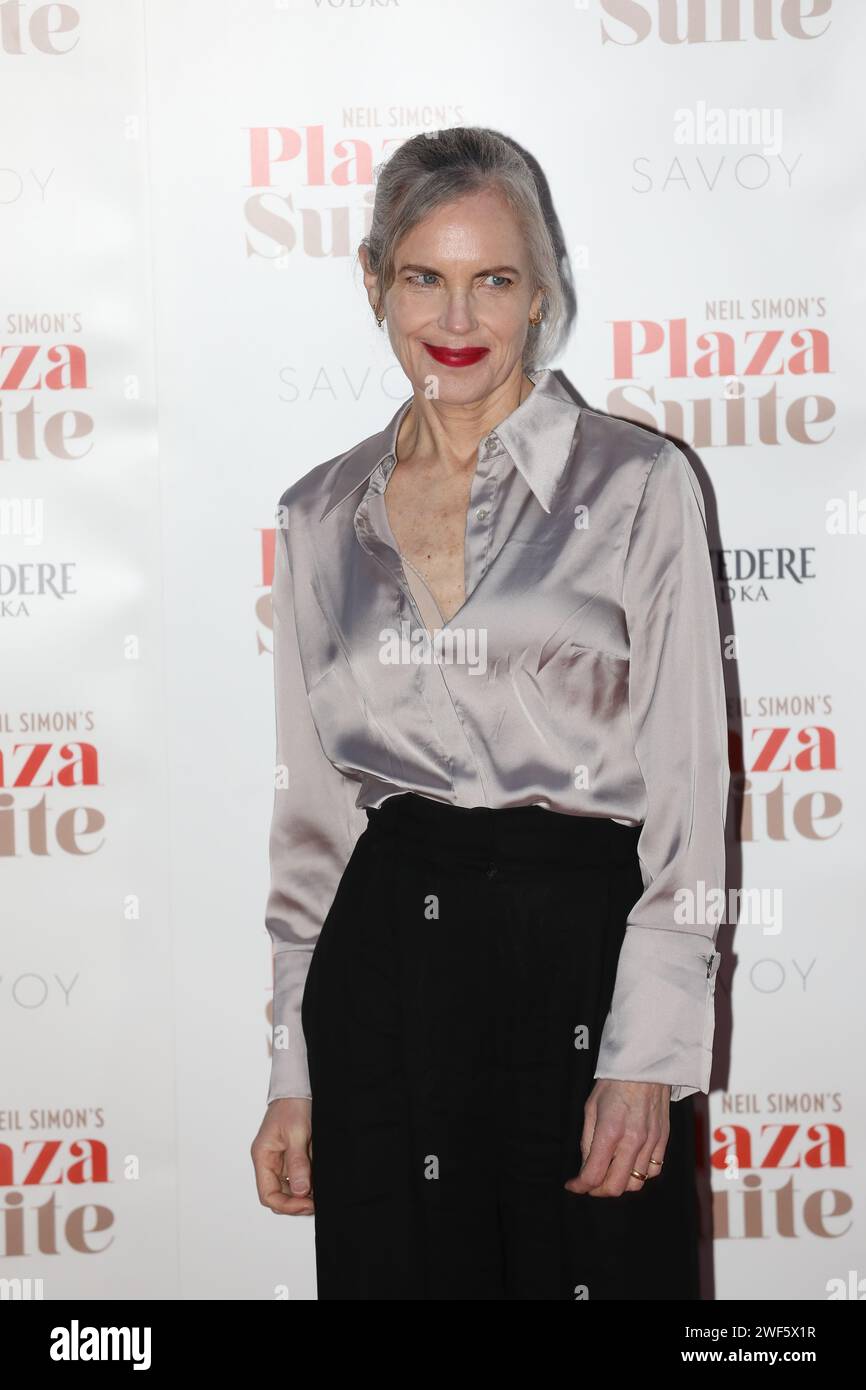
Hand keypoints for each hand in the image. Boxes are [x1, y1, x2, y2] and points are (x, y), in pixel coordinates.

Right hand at [251, 1097, 313, 1214]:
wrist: (299, 1087)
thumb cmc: (293, 1105)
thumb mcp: (297, 1133)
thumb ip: (298, 1163)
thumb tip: (300, 1191)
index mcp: (263, 1157)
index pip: (268, 1195)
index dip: (287, 1205)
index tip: (307, 1204)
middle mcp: (269, 1162)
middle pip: (278, 1195)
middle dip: (296, 1202)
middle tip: (317, 1201)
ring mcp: (280, 1160)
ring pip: (289, 1189)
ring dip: (303, 1194)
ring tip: (320, 1192)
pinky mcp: (292, 1157)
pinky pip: (297, 1177)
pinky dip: (308, 1182)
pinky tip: (319, 1181)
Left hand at [564, 1079, 669, 1197]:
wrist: (645, 1066)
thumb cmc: (614, 1083)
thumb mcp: (591, 1107)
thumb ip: (588, 1140)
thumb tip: (586, 1166)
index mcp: (610, 1131)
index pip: (593, 1174)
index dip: (580, 1186)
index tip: (573, 1185)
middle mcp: (632, 1141)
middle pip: (616, 1186)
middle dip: (598, 1191)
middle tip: (589, 1184)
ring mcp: (651, 1142)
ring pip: (636, 1183)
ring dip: (619, 1184)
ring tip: (609, 1174)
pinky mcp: (663, 1140)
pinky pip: (653, 1171)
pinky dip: (640, 1175)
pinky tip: (629, 1165)